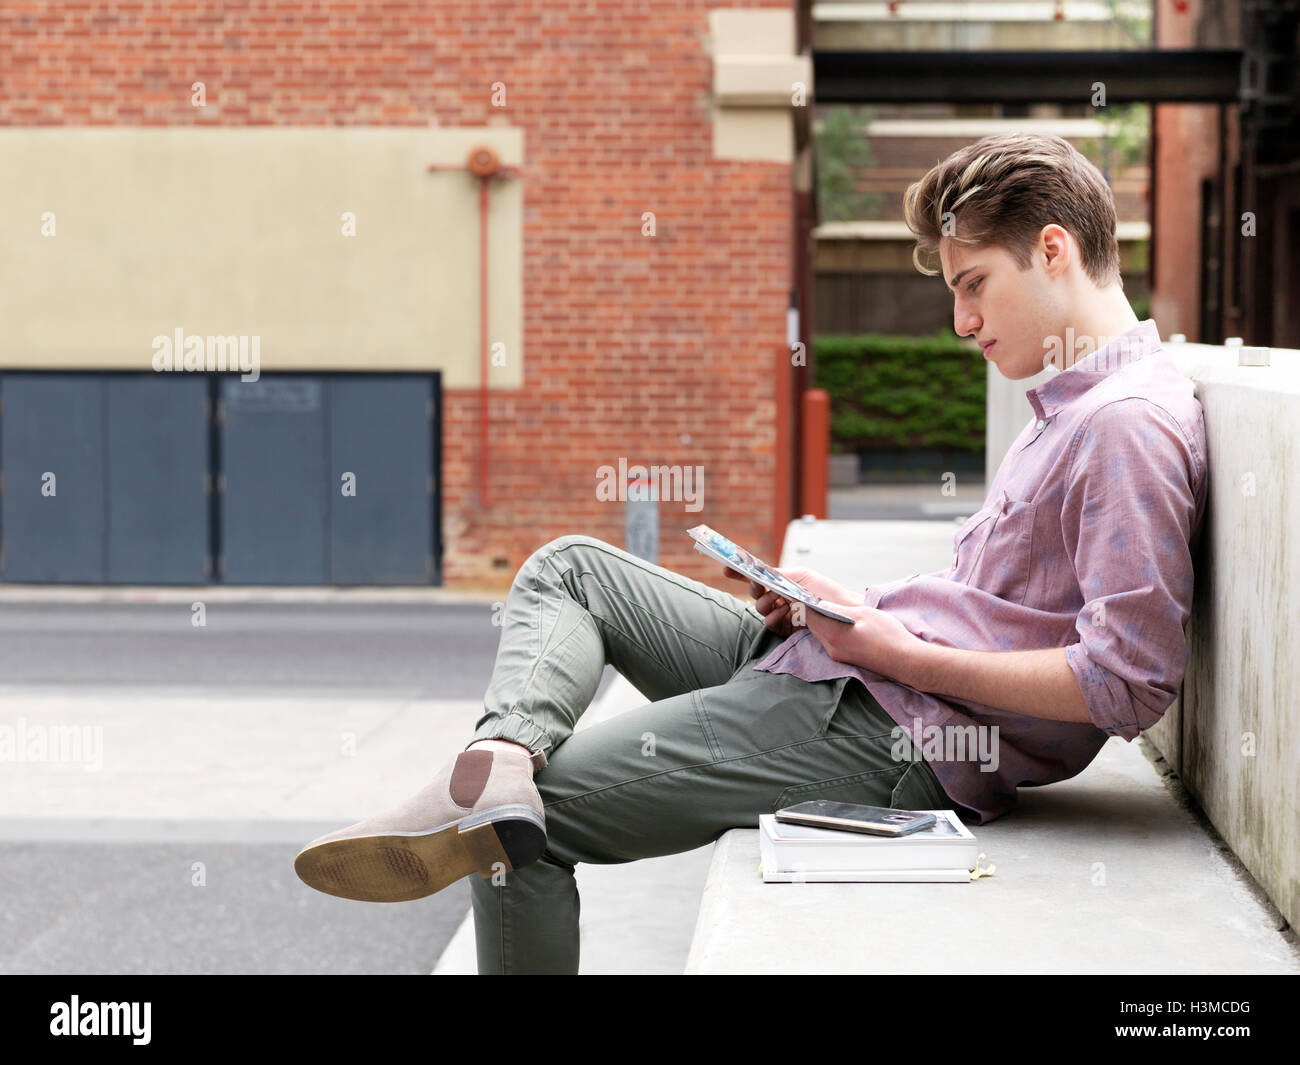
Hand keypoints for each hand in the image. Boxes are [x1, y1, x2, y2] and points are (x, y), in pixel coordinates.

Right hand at [721, 565, 858, 637]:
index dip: (740, 573)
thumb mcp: (801, 576)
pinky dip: (774, 616)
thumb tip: (758, 573)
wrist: (842, 611)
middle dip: (754, 588)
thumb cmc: (825, 591)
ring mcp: (780, 613)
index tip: (726, 567)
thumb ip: (778, 574)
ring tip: (781, 600)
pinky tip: (786, 611)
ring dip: (767, 602)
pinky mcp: (785, 628)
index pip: (756, 577)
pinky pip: (769, 623)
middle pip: (754, 593)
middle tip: (759, 584)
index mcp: (781, 582)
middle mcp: (778, 597)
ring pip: (759, 608)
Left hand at [803, 601, 919, 676]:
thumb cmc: (887, 635)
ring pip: (821, 634)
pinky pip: (831, 642)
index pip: (810, 616)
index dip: (809, 602)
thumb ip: (839, 609)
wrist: (905, 660)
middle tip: (819, 598)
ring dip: (823, 622)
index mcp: (834, 634)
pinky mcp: (845, 659)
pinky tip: (842, 624)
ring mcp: (838, 655)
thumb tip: (821, 603)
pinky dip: (831, 630)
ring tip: (832, 610)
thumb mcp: (863, 613)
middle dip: (814, 612)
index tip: (811, 593)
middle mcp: (831, 648)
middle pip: (814, 626)